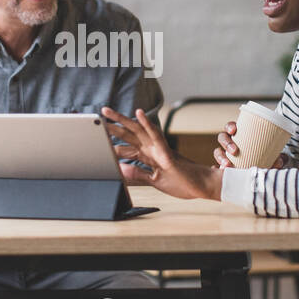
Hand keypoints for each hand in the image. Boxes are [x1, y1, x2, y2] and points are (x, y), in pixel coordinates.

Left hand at [100, 107, 222, 199]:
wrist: (202, 186)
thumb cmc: (183, 182)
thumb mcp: (154, 181)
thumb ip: (138, 175)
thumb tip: (120, 170)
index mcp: (149, 156)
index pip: (126, 148)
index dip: (110, 143)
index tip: (95, 139)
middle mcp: (152, 149)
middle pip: (128, 135)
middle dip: (112, 127)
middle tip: (98, 117)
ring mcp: (159, 149)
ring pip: (137, 131)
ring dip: (122, 120)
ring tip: (108, 112)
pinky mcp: (167, 153)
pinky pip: (156, 136)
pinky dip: (147, 125)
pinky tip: (139, 114)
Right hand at [215, 121, 287, 169]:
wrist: (265, 167)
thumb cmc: (267, 156)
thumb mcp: (272, 154)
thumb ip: (277, 157)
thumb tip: (278, 162)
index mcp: (240, 134)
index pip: (230, 127)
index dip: (230, 127)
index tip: (234, 130)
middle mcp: (230, 142)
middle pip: (222, 138)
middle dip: (226, 143)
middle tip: (234, 151)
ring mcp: (226, 154)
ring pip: (218, 152)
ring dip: (220, 158)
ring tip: (227, 166)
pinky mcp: (224, 165)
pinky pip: (217, 165)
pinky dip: (216, 168)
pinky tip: (218, 172)